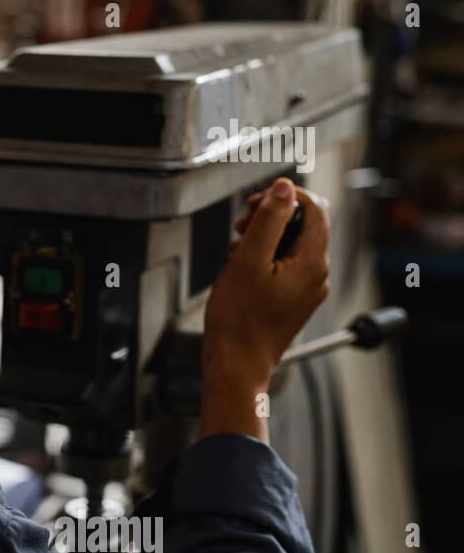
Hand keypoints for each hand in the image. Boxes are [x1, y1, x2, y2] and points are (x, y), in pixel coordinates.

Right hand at [200, 177, 330, 440]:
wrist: (236, 364)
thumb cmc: (239, 319)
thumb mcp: (248, 259)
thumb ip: (269, 220)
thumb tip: (284, 188)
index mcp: (312, 262)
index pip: (315, 208)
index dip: (286, 196)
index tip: (256, 202)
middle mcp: (316, 274)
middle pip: (304, 225)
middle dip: (272, 217)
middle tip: (242, 225)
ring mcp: (307, 288)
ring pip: (292, 244)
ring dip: (265, 237)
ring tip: (237, 248)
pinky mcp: (293, 299)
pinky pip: (285, 265)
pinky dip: (265, 257)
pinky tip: (242, 267)